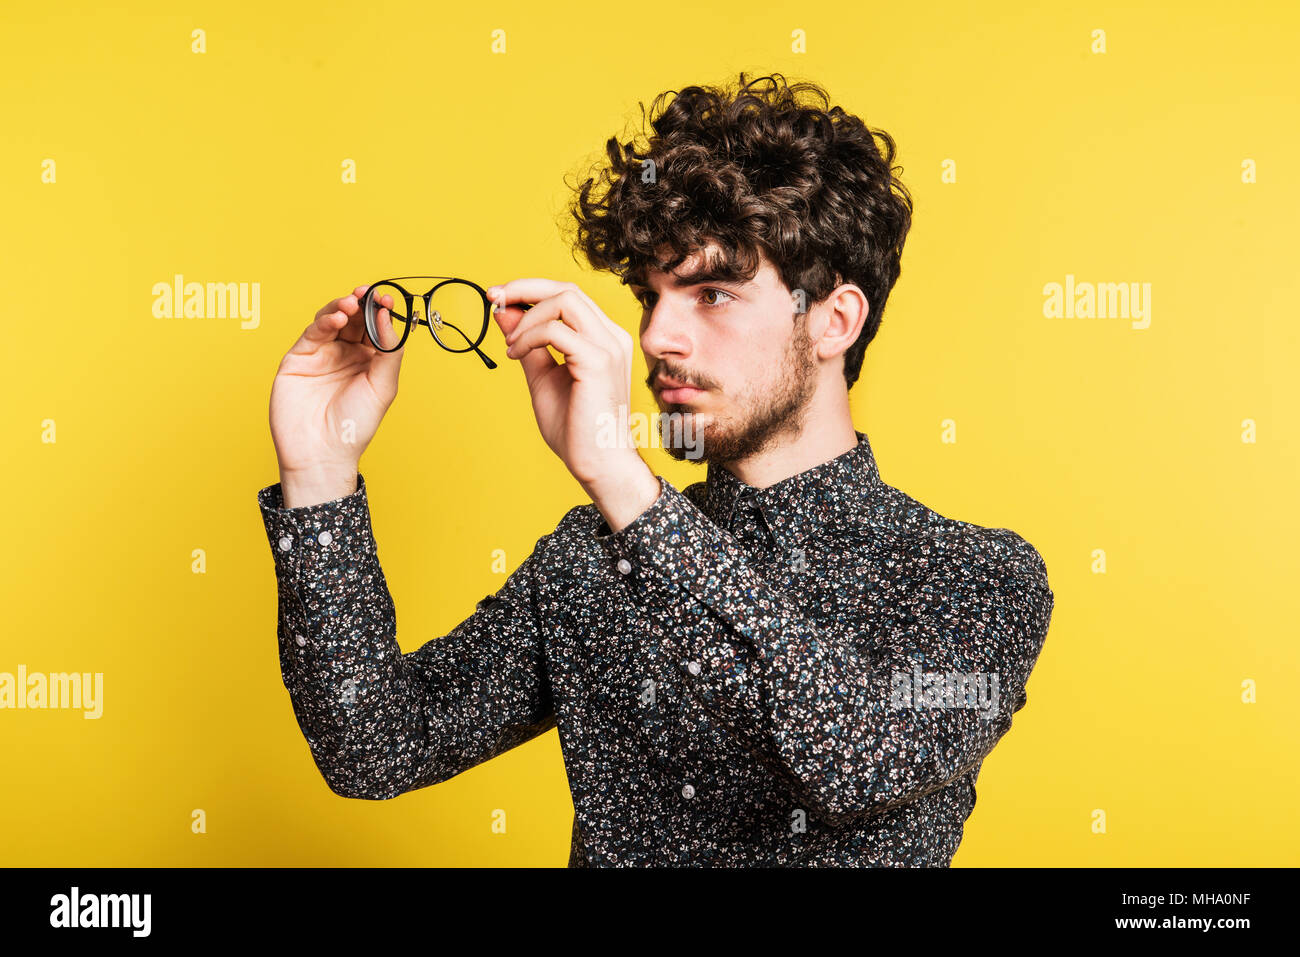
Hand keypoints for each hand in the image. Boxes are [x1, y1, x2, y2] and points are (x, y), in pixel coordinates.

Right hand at [269, 285, 405, 506]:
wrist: (321, 452)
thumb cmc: (356, 425)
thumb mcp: (383, 386)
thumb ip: (389, 350)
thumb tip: (386, 315)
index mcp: (369, 361)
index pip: (374, 327)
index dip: (379, 310)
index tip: (385, 298)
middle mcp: (345, 355)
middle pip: (353, 319)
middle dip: (360, 304)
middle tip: (367, 294)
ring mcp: (322, 355)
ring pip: (332, 320)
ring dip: (341, 308)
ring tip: (351, 303)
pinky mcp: (299, 358)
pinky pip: (313, 333)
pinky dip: (324, 321)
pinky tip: (337, 318)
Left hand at [488, 278, 659, 528]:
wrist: (597, 463)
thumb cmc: (575, 429)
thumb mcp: (542, 377)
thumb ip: (527, 343)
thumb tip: (505, 312)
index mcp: (603, 338)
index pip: (569, 296)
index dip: (531, 289)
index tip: (498, 296)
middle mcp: (611, 337)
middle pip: (567, 289)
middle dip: (525, 288)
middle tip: (494, 299)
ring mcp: (608, 347)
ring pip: (564, 300)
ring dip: (527, 316)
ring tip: (511, 346)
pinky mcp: (598, 362)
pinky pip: (555, 331)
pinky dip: (528, 337)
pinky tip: (517, 356)